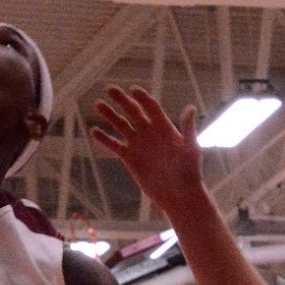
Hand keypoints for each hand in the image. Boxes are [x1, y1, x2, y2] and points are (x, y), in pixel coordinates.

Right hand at [90, 86, 206, 215]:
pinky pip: (114, 145)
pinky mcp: (129, 158)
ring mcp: (138, 145)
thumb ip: (188, 129)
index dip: (142, 97)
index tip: (133, 90)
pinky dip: (104, 139)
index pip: (151, 107)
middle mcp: (149, 133)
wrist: (178, 195)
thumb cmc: (189, 172)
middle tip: (109, 88)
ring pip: (121, 125)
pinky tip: (94, 131)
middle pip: (133, 111)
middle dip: (121, 100)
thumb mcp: (191, 149)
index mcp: (164, 128)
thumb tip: (191, 108)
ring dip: (109, 115)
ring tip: (98, 104)